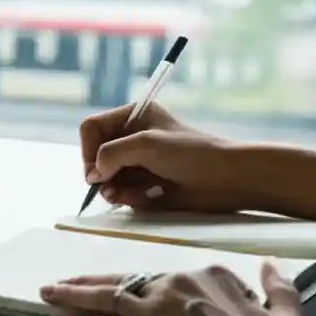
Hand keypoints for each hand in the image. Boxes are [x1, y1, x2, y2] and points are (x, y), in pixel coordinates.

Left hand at [40, 261, 304, 315]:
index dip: (153, 290)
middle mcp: (176, 288)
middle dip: (88, 283)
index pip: (171, 278)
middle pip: (124, 282)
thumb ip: (277, 290)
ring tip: (48, 295)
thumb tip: (272, 267)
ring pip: (107, 300)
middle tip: (60, 283)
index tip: (142, 294)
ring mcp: (157, 315)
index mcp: (207, 277)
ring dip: (73, 297)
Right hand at [80, 103, 249, 211]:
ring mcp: (140, 163)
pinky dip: (129, 198)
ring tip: (128, 196)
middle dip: (100, 173)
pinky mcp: (148, 186)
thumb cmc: (191, 154)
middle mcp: (133, 138)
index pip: (92, 128)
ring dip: (114, 189)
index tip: (96, 171)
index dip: (88, 149)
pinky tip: (146, 198)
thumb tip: (94, 173)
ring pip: (108, 178)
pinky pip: (124, 193)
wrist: (227, 179)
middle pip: (96, 155)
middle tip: (110, 187)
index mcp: (133, 117)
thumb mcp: (147, 144)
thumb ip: (112, 153)